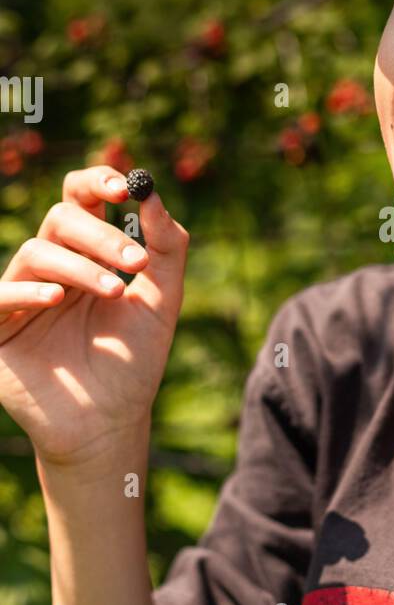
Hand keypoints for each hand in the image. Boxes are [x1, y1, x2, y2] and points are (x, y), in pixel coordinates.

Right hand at [0, 165, 188, 467]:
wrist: (112, 423)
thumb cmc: (133, 361)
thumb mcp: (163, 300)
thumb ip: (166, 246)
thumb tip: (153, 193)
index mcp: (87, 254)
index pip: (81, 198)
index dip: (98, 182)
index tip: (126, 187)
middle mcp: (51, 268)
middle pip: (60, 218)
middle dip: (100, 233)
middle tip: (136, 261)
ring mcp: (21, 295)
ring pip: (37, 251)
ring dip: (80, 265)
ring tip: (115, 291)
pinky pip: (1, 294)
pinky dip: (28, 291)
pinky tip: (57, 300)